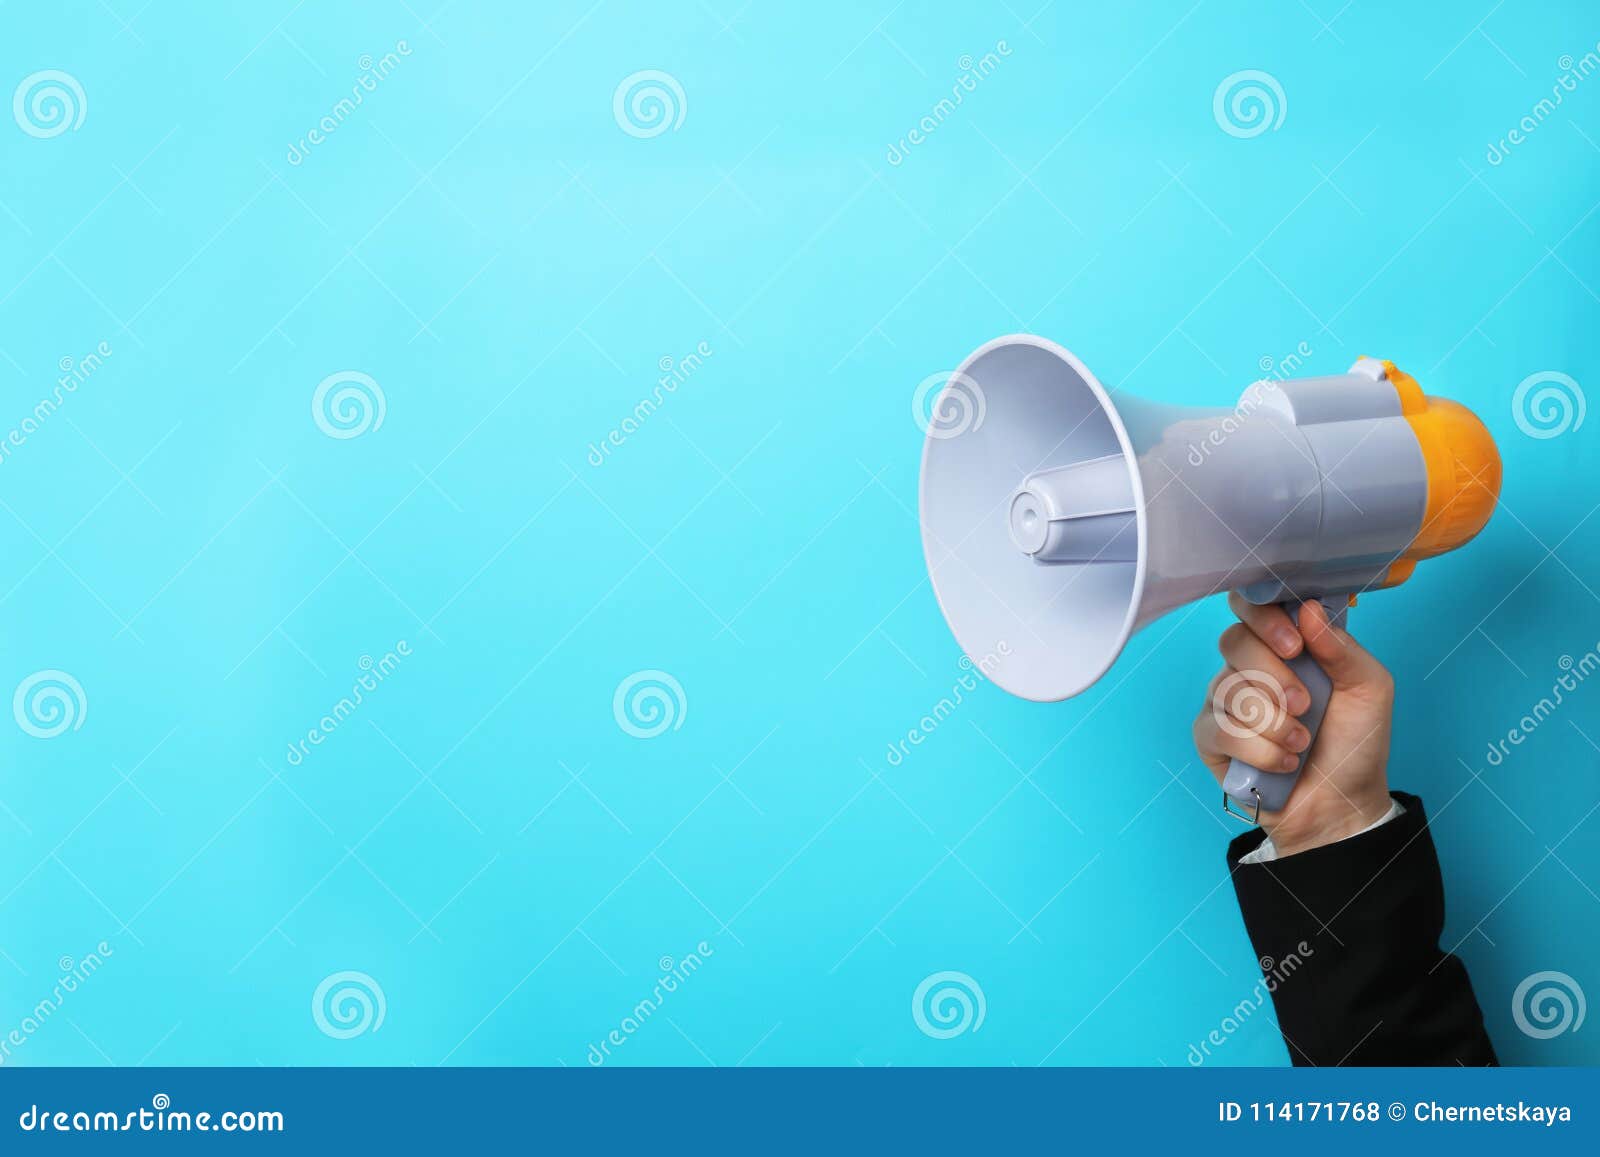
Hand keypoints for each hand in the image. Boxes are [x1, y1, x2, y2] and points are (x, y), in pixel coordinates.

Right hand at [1192, 593, 1394, 855]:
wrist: (1343, 805)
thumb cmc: (1357, 743)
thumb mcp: (1369, 689)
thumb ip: (1341, 648)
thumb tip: (1308, 608)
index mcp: (1284, 645)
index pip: (1251, 604)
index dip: (1263, 616)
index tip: (1294, 644)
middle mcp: (1248, 666)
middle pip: (1234, 642)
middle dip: (1274, 676)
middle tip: (1306, 705)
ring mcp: (1224, 701)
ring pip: (1229, 689)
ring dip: (1275, 723)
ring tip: (1302, 744)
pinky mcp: (1210, 738)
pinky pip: (1219, 729)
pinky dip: (1259, 749)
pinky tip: (1283, 763)